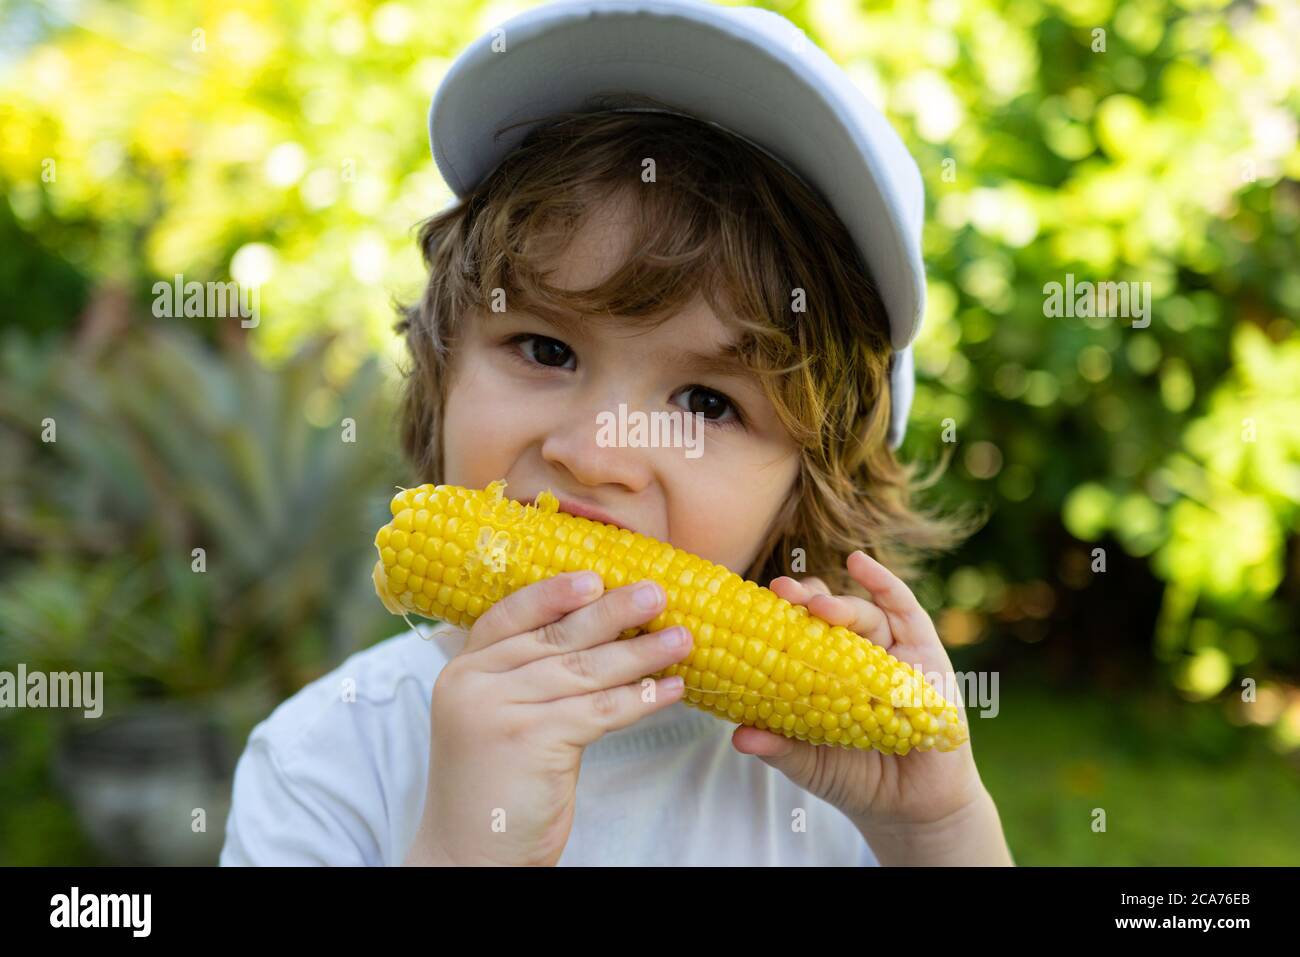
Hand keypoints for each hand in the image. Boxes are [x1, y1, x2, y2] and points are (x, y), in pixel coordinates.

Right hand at [403, 571, 692, 865]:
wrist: (471, 856)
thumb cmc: (494, 787)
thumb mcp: (496, 719)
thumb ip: (526, 678)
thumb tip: (597, 636)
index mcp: (463, 670)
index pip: (509, 615)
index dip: (553, 593)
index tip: (596, 576)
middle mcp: (474, 683)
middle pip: (557, 638)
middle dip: (613, 613)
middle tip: (658, 594)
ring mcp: (500, 710)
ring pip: (585, 671)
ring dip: (640, 653)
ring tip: (682, 641)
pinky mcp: (532, 741)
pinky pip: (599, 710)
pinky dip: (640, 698)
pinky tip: (669, 690)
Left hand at [732, 551, 988, 835]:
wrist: (911, 808)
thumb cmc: (855, 777)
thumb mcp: (808, 762)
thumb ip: (778, 747)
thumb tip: (739, 737)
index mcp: (823, 669)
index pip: (799, 629)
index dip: (778, 614)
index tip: (751, 605)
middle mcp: (855, 653)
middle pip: (829, 613)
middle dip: (804, 598)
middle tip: (780, 592)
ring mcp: (892, 652)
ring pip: (863, 613)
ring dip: (839, 602)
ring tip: (816, 604)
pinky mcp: (927, 654)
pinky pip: (906, 611)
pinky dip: (884, 584)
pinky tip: (860, 563)